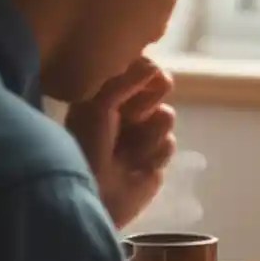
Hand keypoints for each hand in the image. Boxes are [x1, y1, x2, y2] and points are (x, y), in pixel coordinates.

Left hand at [65, 57, 176, 229]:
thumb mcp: (100, 104)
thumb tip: (157, 68)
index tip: (145, 79)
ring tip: (131, 150)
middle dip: (147, 103)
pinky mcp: (156, 157)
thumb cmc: (89, 145)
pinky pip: (170, 143)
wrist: (97, 193)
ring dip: (150, 133)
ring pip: (167, 117)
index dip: (146, 73)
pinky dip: (155, 154)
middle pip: (159, 90)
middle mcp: (125, 111)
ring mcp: (143, 134)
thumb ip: (127, 80)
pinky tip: (139, 166)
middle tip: (131, 117)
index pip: (138, 70)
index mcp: (105, 94)